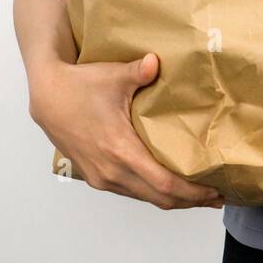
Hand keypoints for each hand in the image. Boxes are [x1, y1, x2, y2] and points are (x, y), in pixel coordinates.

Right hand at [29, 52, 225, 210]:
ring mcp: (101, 177)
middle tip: (215, 196)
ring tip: (196, 193)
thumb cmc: (79, 85)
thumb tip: (156, 61)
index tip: (214, 189)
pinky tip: (163, 184)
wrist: (47, 97)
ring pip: (143, 197)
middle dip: (189, 200)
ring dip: (170, 198)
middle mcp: (111, 171)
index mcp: (121, 150)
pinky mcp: (94, 176)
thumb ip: (139, 71)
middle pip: (159, 198)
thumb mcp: (112, 76)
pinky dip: (151, 192)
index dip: (192, 191)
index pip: (164, 183)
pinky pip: (130, 191)